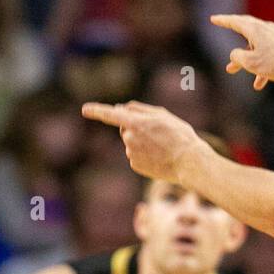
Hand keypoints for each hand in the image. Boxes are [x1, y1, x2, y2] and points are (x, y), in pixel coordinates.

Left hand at [81, 100, 201, 182]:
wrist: (188, 162)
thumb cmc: (179, 135)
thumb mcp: (162, 115)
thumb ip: (139, 109)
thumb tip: (121, 108)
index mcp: (135, 123)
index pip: (110, 114)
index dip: (96, 110)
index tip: (85, 109)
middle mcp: (129, 138)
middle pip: (125, 129)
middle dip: (136, 128)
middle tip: (158, 133)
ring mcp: (131, 153)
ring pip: (132, 143)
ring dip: (143, 142)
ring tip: (162, 146)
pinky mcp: (135, 165)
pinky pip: (136, 155)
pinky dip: (145, 154)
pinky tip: (159, 157)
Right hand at [211, 14, 273, 89]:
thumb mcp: (250, 62)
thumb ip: (237, 57)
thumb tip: (235, 55)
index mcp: (255, 29)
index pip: (235, 21)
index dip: (222, 20)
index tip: (213, 19)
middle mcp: (265, 28)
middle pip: (244, 32)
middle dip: (232, 44)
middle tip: (223, 49)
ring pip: (255, 46)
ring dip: (244, 59)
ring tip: (233, 70)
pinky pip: (267, 53)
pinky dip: (260, 65)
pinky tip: (259, 82)